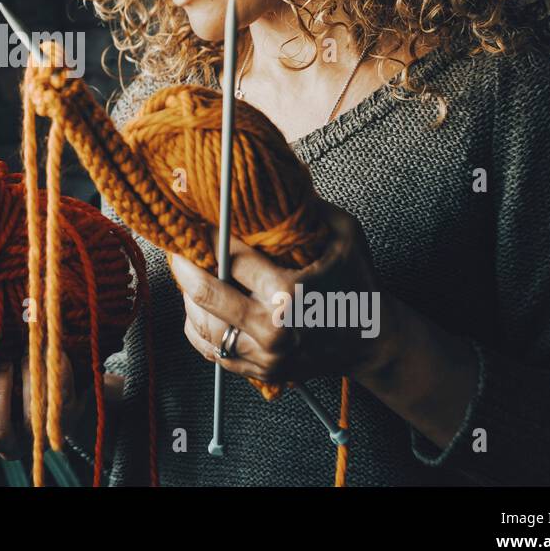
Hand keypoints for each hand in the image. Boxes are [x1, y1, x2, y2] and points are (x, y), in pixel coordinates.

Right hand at [0, 352, 89, 459]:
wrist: (48, 395)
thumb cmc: (4, 377)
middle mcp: (3, 439)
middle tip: (4, 361)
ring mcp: (34, 435)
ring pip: (31, 417)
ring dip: (29, 378)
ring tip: (29, 353)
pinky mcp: (62, 422)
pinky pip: (61, 396)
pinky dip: (56, 368)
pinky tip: (51, 349)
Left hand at [171, 199, 401, 385]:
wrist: (372, 341)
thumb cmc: (358, 283)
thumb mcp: (345, 235)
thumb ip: (309, 207)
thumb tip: (272, 179)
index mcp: (291, 293)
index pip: (232, 258)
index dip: (209, 236)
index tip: (197, 220)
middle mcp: (274, 329)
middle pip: (206, 292)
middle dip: (185, 264)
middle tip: (177, 246)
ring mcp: (264, 356)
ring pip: (201, 323)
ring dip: (187, 295)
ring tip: (187, 273)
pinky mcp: (259, 371)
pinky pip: (210, 349)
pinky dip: (197, 325)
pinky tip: (196, 305)